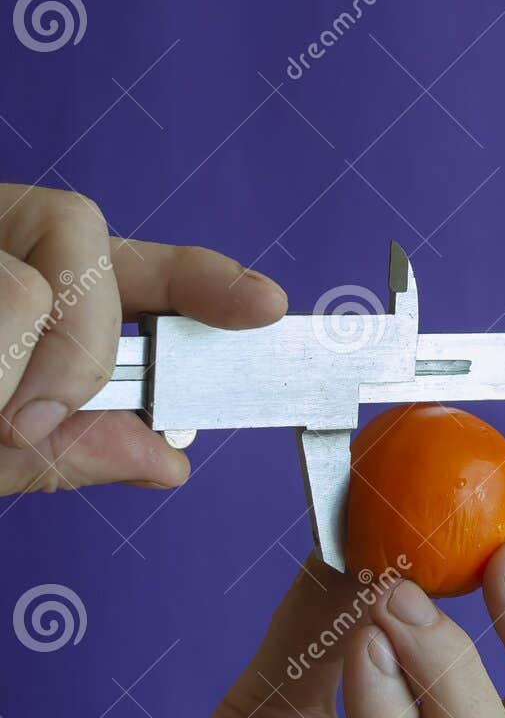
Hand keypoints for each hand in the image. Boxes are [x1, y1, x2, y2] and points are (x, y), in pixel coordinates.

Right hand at [0, 183, 286, 493]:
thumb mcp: (4, 451)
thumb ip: (77, 450)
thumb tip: (167, 463)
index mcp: (53, 292)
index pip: (152, 273)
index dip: (214, 285)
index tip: (266, 304)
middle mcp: (18, 253)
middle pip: (97, 263)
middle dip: (78, 359)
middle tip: (24, 428)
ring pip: (28, 289)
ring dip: (7, 371)